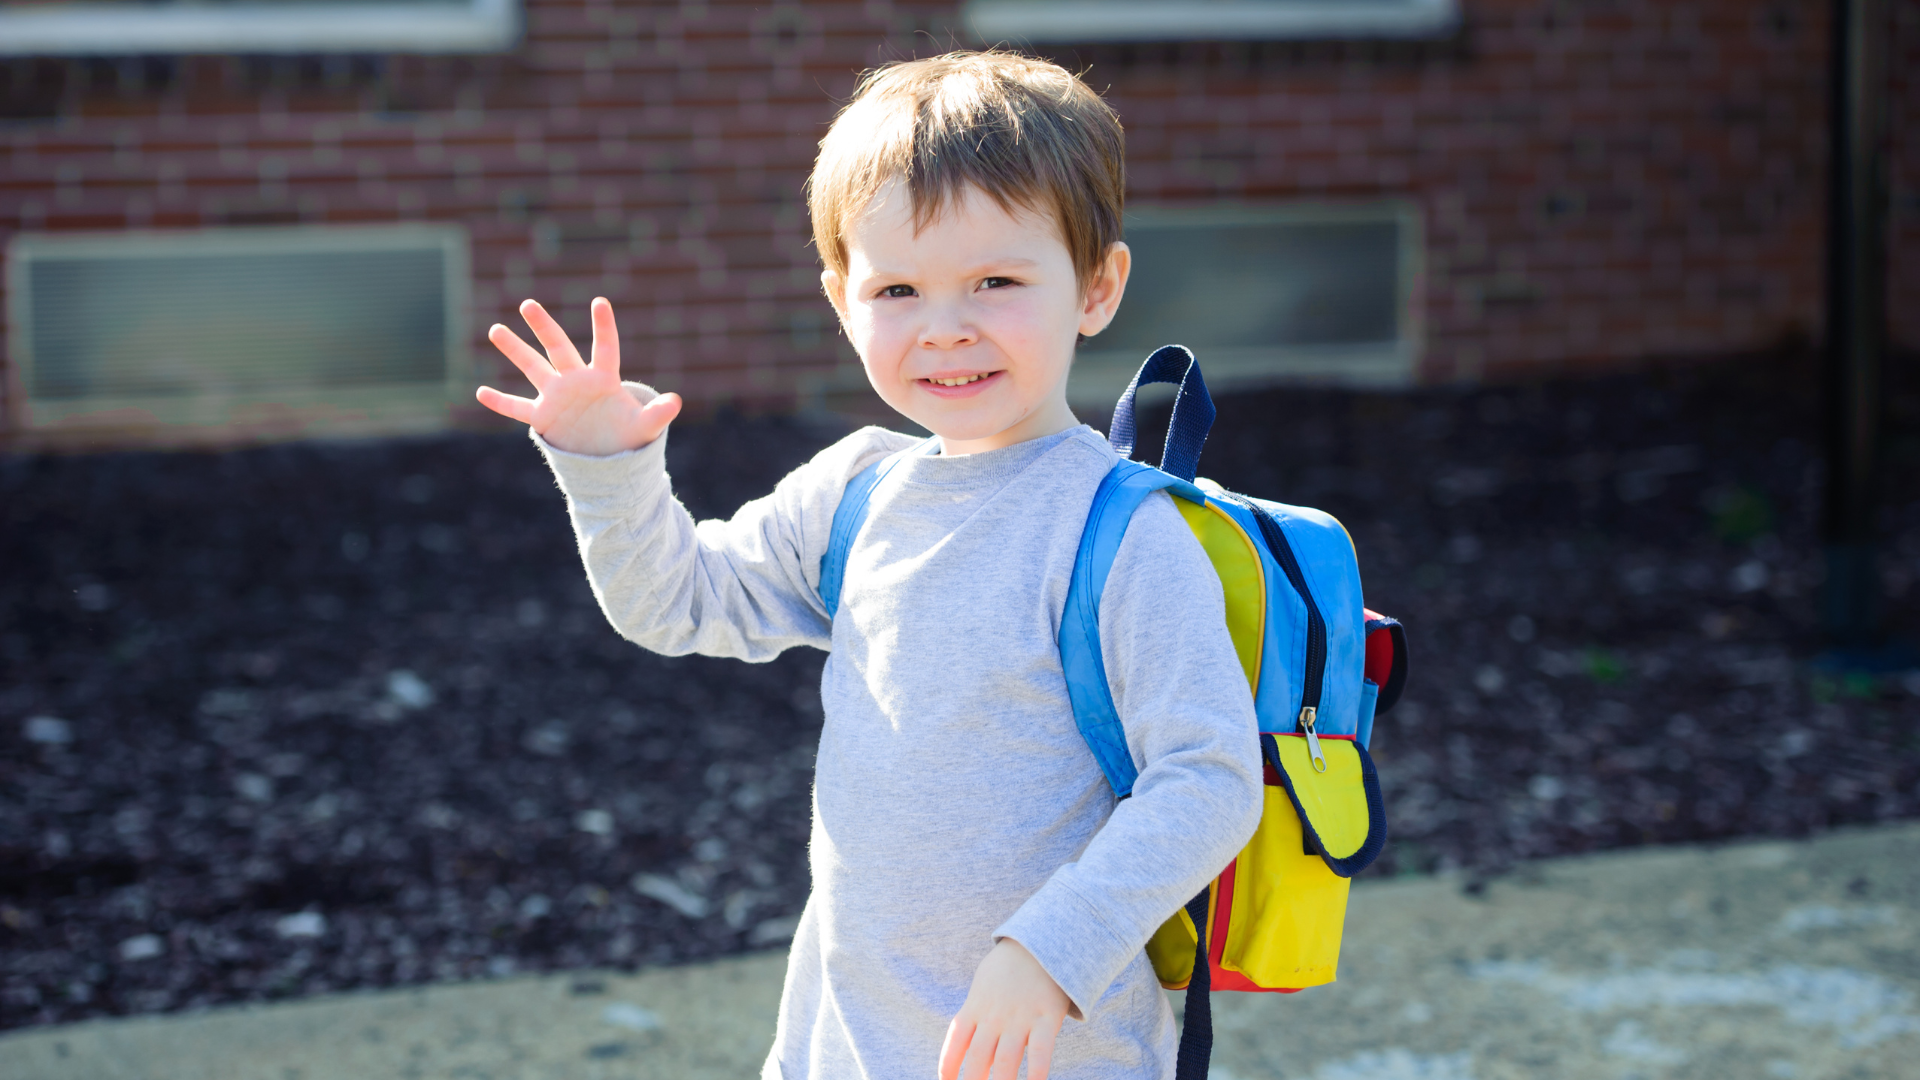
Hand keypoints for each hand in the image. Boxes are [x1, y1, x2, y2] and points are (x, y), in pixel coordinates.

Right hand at [477, 297, 682, 455]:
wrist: (609, 455)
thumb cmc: (629, 434)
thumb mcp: (646, 426)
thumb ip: (658, 413)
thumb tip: (676, 402)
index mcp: (603, 378)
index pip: (605, 347)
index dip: (603, 327)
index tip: (601, 302)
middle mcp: (577, 380)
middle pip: (558, 348)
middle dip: (544, 327)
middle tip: (528, 304)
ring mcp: (557, 397)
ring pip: (533, 368)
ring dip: (515, 350)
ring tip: (496, 329)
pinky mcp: (544, 417)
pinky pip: (518, 407)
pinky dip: (500, 402)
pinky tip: (480, 393)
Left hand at [939, 939, 1071, 1079]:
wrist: (1043, 939)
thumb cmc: (1009, 968)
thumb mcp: (983, 984)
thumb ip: (975, 1013)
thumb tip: (969, 1044)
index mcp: (975, 1007)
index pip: (955, 1043)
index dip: (947, 1067)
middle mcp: (994, 1017)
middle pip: (977, 1059)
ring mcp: (1020, 1018)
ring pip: (1005, 1061)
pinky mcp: (1047, 1018)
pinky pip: (1041, 1052)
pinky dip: (1036, 1074)